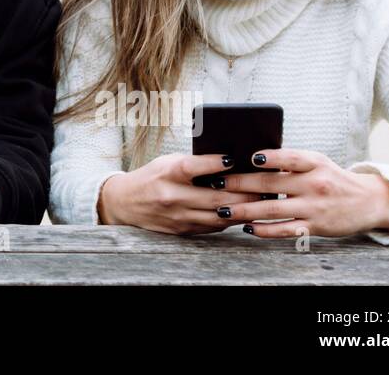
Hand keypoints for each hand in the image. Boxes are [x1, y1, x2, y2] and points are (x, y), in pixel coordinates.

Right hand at [98, 153, 264, 233]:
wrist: (125, 203)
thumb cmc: (151, 177)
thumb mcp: (166, 162)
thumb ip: (193, 163)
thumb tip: (228, 162)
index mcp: (167, 174)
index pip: (194, 167)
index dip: (215, 163)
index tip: (233, 158)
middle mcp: (172, 196)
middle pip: (216, 197)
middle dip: (244, 193)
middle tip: (264, 187)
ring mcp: (178, 217)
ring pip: (219, 216)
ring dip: (242, 209)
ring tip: (260, 202)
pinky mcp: (183, 231)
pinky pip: (212, 226)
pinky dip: (229, 219)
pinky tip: (242, 212)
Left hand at [218, 148, 388, 238]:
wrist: (368, 201)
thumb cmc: (333, 177)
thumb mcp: (317, 162)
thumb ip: (290, 161)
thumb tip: (251, 160)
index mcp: (314, 163)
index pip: (290, 158)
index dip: (270, 157)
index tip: (249, 157)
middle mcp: (314, 184)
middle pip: (271, 185)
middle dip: (240, 184)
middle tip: (216, 183)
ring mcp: (314, 207)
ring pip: (273, 210)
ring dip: (245, 210)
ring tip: (223, 209)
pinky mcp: (315, 227)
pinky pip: (285, 230)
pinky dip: (264, 230)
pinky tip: (248, 228)